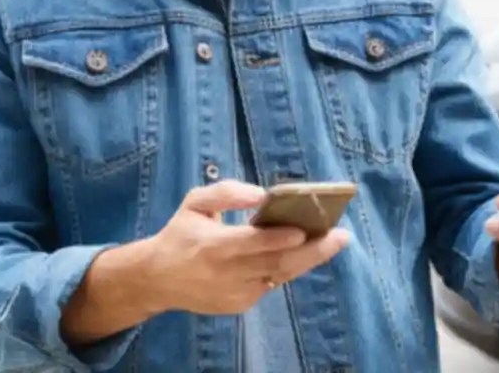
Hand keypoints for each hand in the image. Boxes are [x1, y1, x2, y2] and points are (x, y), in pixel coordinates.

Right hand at [142, 180, 350, 315]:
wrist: (157, 279)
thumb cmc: (181, 233)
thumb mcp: (194, 203)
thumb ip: (226, 193)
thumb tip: (260, 195)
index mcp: (213, 246)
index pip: (251, 244)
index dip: (278, 238)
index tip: (304, 229)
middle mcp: (226, 273)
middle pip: (276, 263)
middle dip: (312, 250)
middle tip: (341, 237)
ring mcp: (234, 294)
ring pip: (279, 277)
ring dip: (307, 260)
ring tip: (333, 242)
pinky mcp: (239, 305)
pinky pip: (270, 285)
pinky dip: (287, 269)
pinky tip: (303, 252)